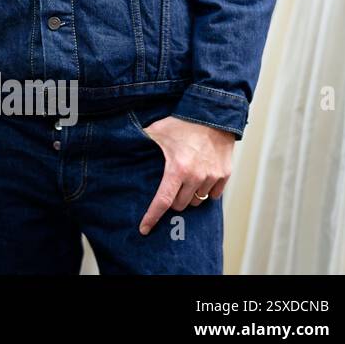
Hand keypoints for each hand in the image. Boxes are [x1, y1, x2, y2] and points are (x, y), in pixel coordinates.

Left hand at [138, 116, 235, 234]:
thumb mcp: (157, 131)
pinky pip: (214, 195)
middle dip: (173, 201)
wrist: (213, 114)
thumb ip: (140, 141)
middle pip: (180, 205)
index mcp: (177, 169)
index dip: (152, 217)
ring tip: (184, 181)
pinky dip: (206, 191)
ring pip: (197, 201)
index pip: (162, 201)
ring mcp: (212, 177)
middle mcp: (196, 177)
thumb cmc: (182, 122)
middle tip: (169, 187)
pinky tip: (200, 179)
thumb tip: (119, 143)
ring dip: (189, 196)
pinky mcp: (225, 175)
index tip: (144, 229)